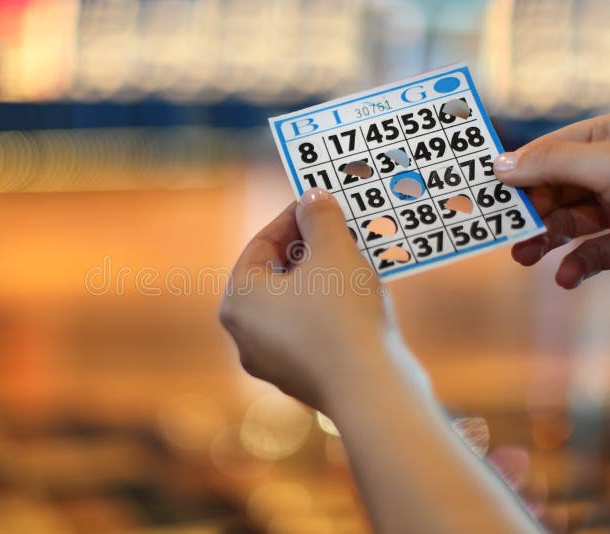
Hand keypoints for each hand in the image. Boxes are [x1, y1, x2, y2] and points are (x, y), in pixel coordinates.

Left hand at [219, 189, 409, 410]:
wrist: (372, 390)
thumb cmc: (343, 315)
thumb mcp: (333, 250)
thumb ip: (319, 217)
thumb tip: (312, 198)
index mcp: (238, 301)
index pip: (261, 245)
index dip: (294, 218)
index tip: (320, 202)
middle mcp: (245, 336)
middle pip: (276, 276)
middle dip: (310, 249)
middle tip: (340, 229)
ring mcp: (272, 362)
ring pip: (295, 305)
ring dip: (323, 279)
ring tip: (355, 259)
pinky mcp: (302, 379)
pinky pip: (311, 332)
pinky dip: (330, 311)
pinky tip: (360, 297)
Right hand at [494, 106, 609, 287]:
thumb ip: (554, 164)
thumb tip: (500, 164)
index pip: (552, 149)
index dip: (518, 169)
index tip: (484, 189)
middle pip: (555, 190)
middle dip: (529, 212)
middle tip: (501, 230)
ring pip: (570, 224)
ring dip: (544, 242)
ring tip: (523, 256)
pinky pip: (595, 255)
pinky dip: (577, 267)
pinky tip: (566, 276)